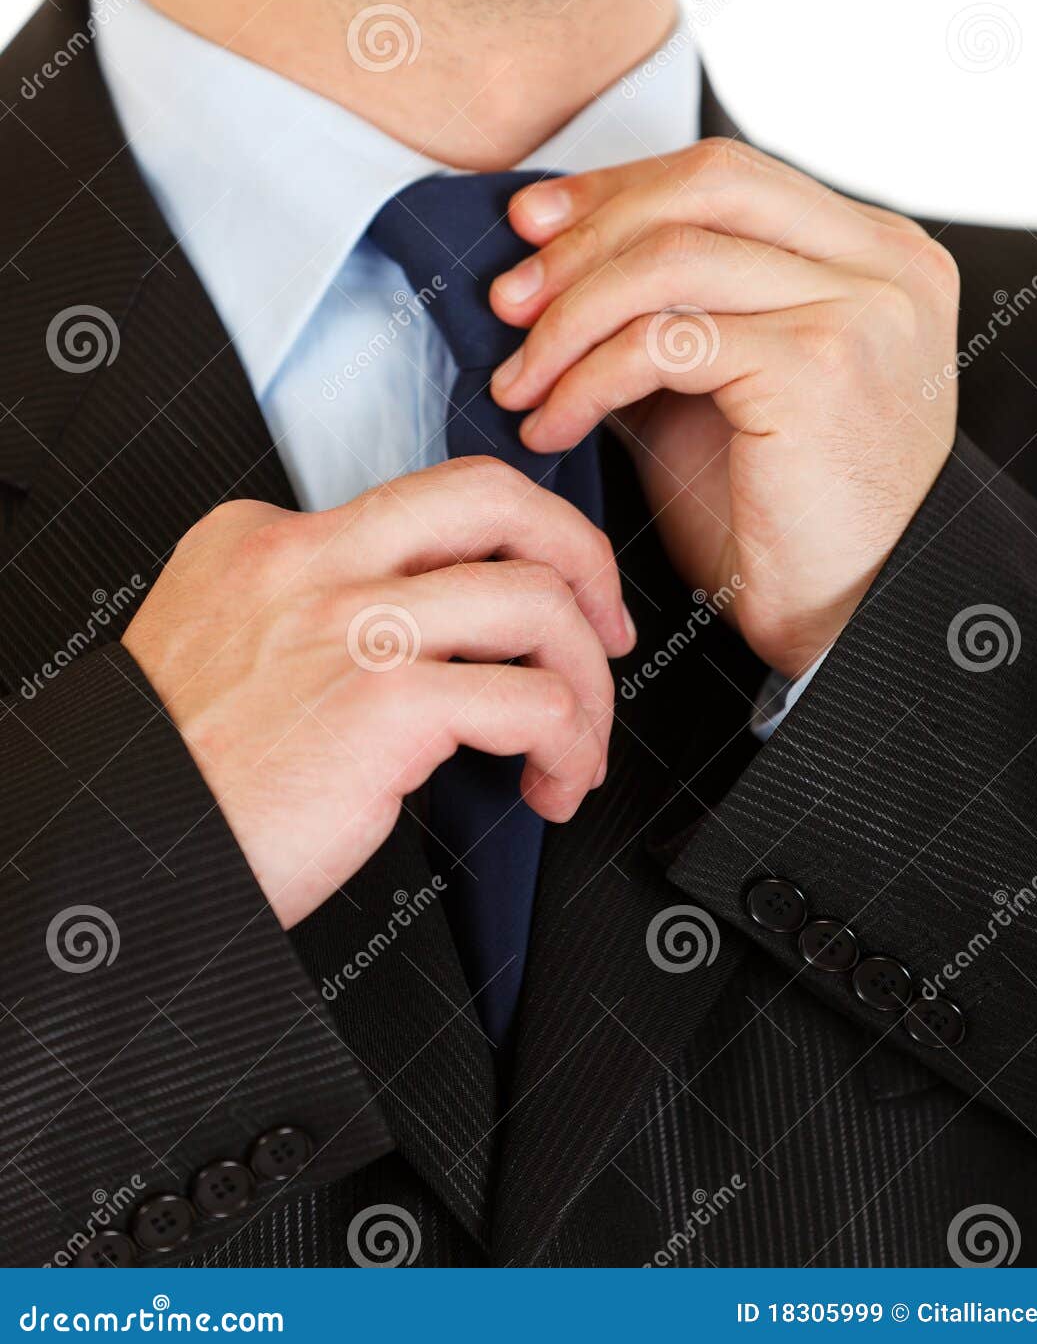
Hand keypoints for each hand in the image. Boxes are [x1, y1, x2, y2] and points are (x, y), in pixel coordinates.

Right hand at [122, 457, 632, 928]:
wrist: (127, 846)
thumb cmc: (180, 771)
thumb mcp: (221, 641)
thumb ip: (304, 608)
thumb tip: (425, 629)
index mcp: (268, 537)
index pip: (427, 500)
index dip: (506, 548)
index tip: (535, 603)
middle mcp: (310, 558)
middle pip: (494, 497)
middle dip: (581, 553)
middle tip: (603, 621)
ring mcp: (349, 621)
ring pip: (535, 599)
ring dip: (587, 677)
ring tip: (580, 738)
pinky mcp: (383, 702)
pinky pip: (532, 697)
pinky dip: (570, 742)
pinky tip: (552, 780)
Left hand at [489, 140, 959, 679]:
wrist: (846, 619)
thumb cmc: (784, 515)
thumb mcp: (722, 385)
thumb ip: (671, 308)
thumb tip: (549, 258)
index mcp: (873, 251)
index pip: (725, 175)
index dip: (617, 189)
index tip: (533, 227)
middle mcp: (883, 264)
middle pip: (702, 188)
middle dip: (586, 238)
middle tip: (509, 301)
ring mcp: (860, 307)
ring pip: (671, 260)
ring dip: (570, 319)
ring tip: (521, 381)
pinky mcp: (819, 364)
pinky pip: (664, 340)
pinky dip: (588, 377)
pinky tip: (551, 424)